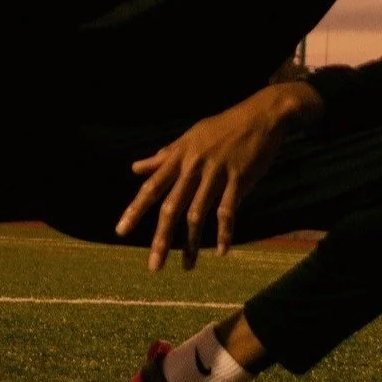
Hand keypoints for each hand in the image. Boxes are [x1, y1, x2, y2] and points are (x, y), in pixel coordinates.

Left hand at [116, 82, 322, 271]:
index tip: (120, 232)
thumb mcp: (189, 138)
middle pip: (171, 207)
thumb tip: (135, 168)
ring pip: (198, 214)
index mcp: (178, 157)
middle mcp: (193, 166)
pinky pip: (228, 211)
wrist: (261, 115)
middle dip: (161, 239)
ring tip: (187, 266)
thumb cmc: (222, 128)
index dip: (135, 210)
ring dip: (192, 244)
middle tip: (154, 266)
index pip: (151, 188)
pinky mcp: (239, 179)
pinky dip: (224, 233)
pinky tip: (222, 251)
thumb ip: (163, 157)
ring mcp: (216, 173)